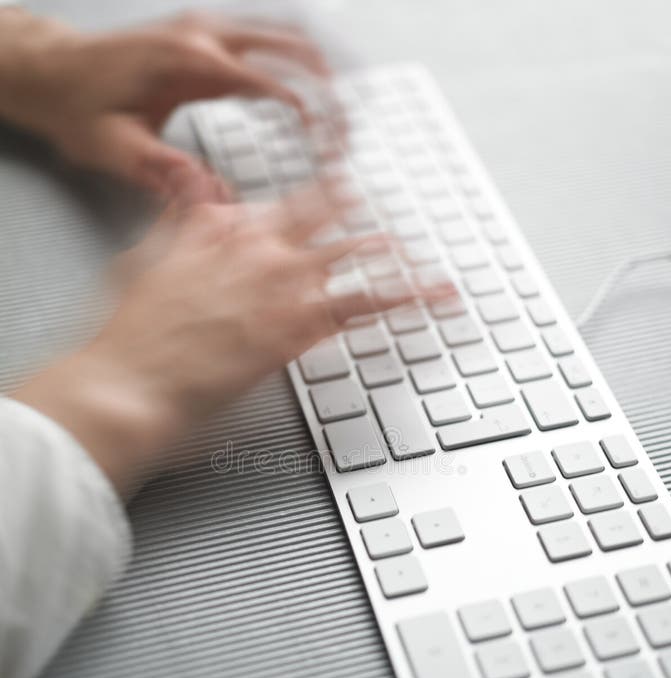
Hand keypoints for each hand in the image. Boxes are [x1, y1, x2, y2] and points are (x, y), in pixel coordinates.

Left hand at [0, 8, 328, 194]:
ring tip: (347, 102)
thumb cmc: (81, 109)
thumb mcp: (114, 149)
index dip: (309, 113)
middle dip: (330, 83)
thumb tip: (212, 197)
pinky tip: (311, 80)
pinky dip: (295, 57)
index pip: (270, 81)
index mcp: (189, 61)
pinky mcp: (203, 34)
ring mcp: (204, 27)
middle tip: (352, 121)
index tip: (332, 143)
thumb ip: (162, 170)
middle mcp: (202, 34)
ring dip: (319, 64)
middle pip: (291, 44)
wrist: (54, 72)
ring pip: (282, 31)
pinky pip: (264, 36)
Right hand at [13, 188, 448, 497]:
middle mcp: (258, 247)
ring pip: (360, 253)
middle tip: (391, 224)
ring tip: (428, 265)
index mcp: (220, 229)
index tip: (339, 201)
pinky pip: (371, 306)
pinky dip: (411, 300)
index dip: (319, 202)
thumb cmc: (129, 339)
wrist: (126, 386)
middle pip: (329, 212)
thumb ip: (178, 224)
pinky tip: (437, 300)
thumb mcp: (142, 263)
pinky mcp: (300, 329)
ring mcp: (283, 285)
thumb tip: (194, 192)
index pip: (285, 206)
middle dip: (365, 214)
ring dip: (399, 255)